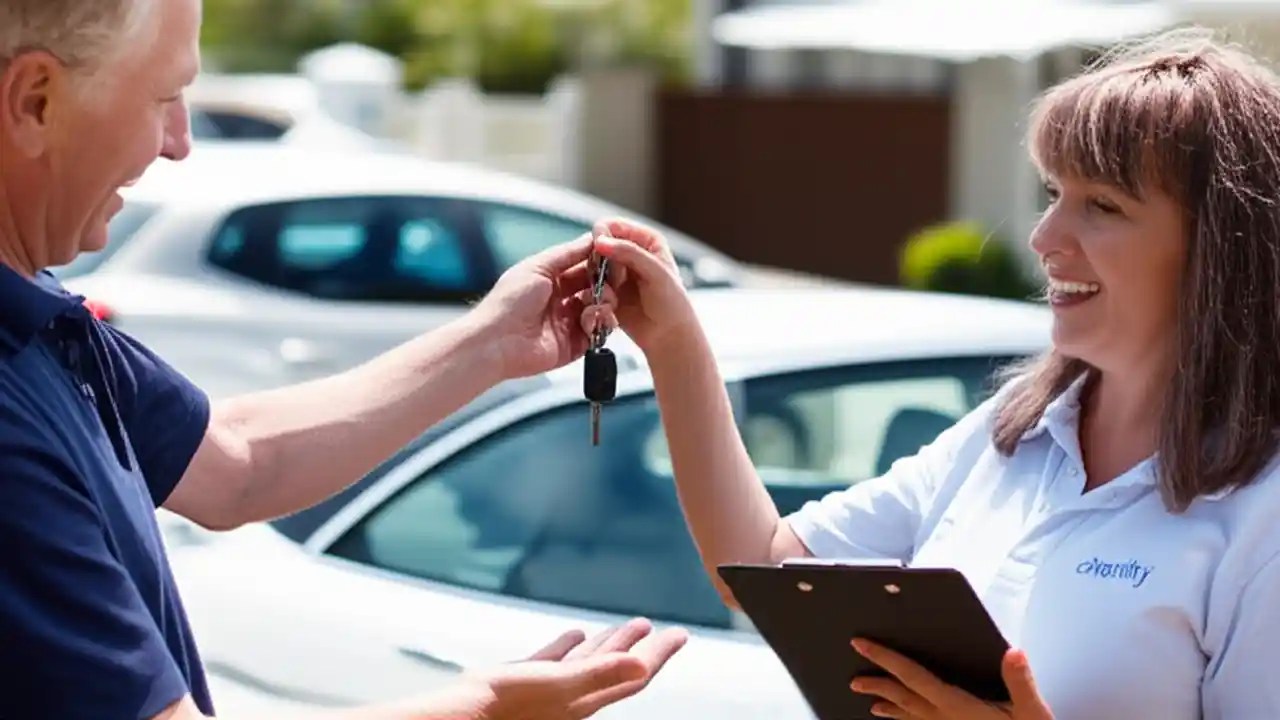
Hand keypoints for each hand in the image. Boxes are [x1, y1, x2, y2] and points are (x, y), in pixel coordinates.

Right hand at [453, 618, 688, 719]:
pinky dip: (568, 647)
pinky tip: (574, 635)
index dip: (659, 653)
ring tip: (629, 628)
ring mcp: (548, 690)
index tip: (680, 634)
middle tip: (662, 629)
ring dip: (609, 645)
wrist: (462, 716)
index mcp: (586, 698)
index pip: (633, 674)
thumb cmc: (508, 705)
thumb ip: (601, 673)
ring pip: (588, 664)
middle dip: (640, 648)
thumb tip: (644, 663)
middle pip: (617, 668)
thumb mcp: (560, 686)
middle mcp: (572, 696)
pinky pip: (555, 661)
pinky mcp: (523, 682)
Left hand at [472, 234, 619, 379]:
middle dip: (606, 282)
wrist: (497, 341)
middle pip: (596, 287)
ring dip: (605, 302)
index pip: (583, 266)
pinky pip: (598, 331)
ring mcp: (568, 322)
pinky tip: (591, 318)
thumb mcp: (538, 267)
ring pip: (601, 308)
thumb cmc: (509, 302)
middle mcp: (561, 300)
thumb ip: (567, 253)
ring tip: (597, 302)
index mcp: (550, 279)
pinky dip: (600, 322)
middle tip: (609, 281)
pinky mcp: (575, 345)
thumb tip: (591, 239)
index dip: (599, 262)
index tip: (613, 256)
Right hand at [588, 218, 699, 355]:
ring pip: (592, 266)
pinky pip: (591, 285)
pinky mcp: (607, 290)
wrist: (668, 336)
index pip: (614, 225)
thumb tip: (601, 241)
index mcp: (646, 240)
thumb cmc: (672, 304)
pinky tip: (611, 304)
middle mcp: (630, 253)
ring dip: (599, 281)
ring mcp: (617, 272)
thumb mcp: (656, 273)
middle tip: (615, 281)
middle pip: (599, 246)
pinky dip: (596, 294)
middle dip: (601, 263)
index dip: (603, 234)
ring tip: (615, 296)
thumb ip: (629, 253)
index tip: (599, 247)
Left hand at [850, 639, 1053, 719]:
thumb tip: (1013, 653)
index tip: (862, 644)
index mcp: (958, 707)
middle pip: (903, 699)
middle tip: (854, 680)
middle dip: (877, 685)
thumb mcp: (1032, 714)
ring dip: (890, 709)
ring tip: (872, 705)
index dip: (885, 658)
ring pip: (910, 719)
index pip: (913, 677)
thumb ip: (1020, 683)